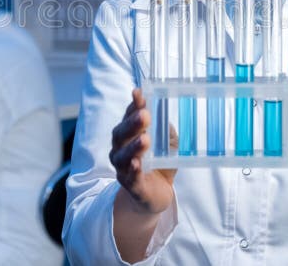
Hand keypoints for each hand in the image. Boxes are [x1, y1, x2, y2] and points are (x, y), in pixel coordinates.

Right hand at [110, 88, 177, 214]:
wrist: (157, 195)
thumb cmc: (159, 163)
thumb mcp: (166, 142)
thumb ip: (165, 128)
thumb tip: (167, 110)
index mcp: (128, 135)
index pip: (128, 116)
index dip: (133, 105)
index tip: (139, 94)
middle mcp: (120, 149)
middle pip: (121, 134)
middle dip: (132, 124)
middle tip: (144, 115)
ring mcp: (124, 168)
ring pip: (123, 156)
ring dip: (133, 147)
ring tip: (145, 139)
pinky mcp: (132, 186)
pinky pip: (130, 178)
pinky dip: (133, 171)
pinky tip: (136, 163)